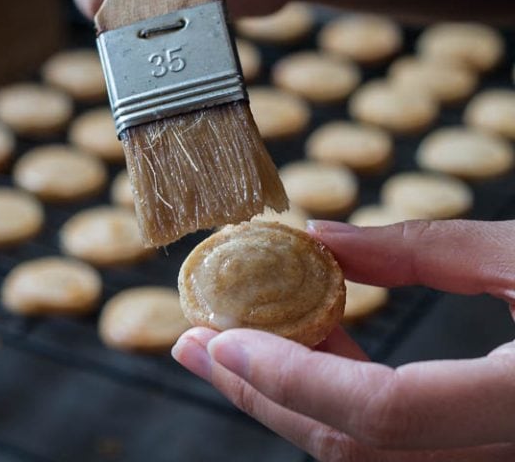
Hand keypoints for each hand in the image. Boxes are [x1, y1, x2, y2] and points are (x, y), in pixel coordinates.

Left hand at [172, 220, 514, 460]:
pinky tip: (307, 349)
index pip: (380, 413)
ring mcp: (496, 456)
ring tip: (230, 342)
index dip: (288, 376)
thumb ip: (424, 248)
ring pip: (365, 451)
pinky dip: (334, 397)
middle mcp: (507, 448)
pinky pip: (391, 440)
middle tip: (193, 343)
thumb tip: (322, 236)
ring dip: (287, 396)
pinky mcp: (485, 444)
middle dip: (259, 392)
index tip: (216, 337)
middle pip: (353, 445)